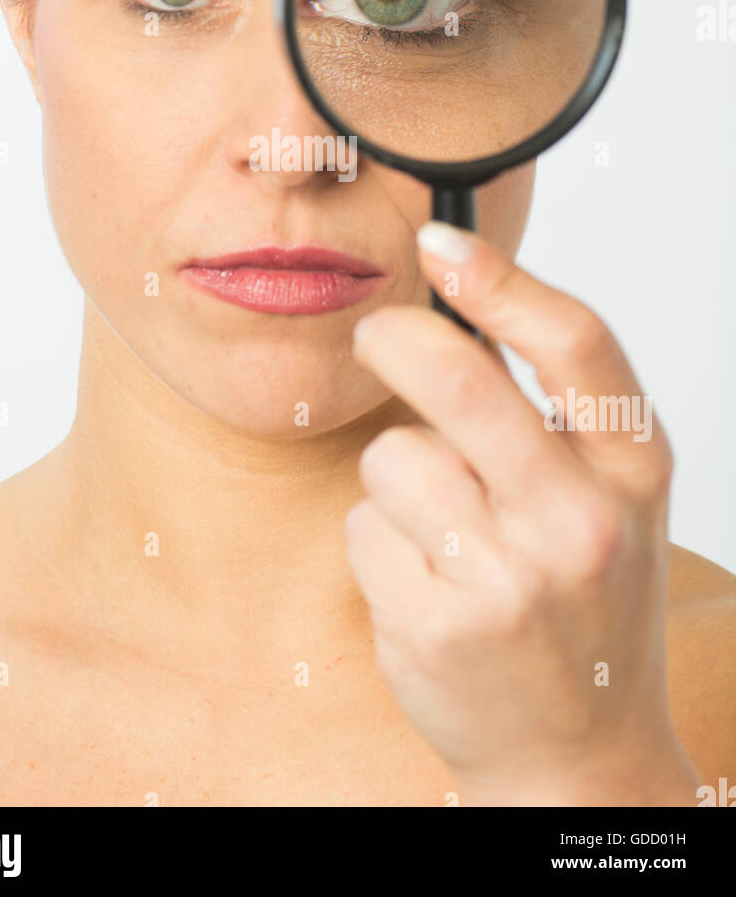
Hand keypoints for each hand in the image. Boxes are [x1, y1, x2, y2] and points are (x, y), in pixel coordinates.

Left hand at [345, 220, 699, 806]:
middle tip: (379, 338)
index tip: (438, 243)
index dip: (499, 278)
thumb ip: (556, 408)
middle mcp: (579, 521)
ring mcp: (509, 581)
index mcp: (631, 468)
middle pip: (460, 380)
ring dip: (396, 479)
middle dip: (397, 341)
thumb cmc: (584, 599)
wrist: (577, 750)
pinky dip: (377, 545)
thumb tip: (457, 297)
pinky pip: (361, 528)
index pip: (574, 342)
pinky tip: (425, 587)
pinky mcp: (436, 627)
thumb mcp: (609, 496)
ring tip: (442, 534)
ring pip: (394, 456)